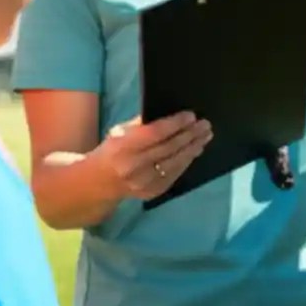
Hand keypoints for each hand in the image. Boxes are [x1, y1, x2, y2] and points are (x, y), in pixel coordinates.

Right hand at [92, 112, 212, 200]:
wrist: (99, 182)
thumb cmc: (112, 150)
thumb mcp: (120, 132)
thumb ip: (142, 124)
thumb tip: (170, 114)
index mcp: (124, 146)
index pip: (155, 133)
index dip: (175, 124)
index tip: (191, 115)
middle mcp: (134, 166)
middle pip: (169, 148)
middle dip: (190, 135)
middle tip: (205, 124)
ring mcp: (144, 182)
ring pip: (175, 162)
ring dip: (193, 148)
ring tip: (205, 136)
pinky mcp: (153, 192)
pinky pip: (175, 174)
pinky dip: (187, 161)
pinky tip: (195, 150)